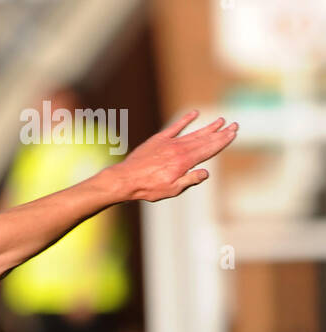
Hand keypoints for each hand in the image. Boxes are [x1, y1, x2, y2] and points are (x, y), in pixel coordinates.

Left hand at [118, 111, 237, 202]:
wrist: (126, 179)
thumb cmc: (148, 188)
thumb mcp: (172, 189)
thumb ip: (190, 179)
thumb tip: (206, 172)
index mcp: (185, 162)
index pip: (208, 149)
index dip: (222, 141)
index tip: (233, 134)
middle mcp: (180, 149)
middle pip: (205, 139)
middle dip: (220, 133)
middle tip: (234, 125)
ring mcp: (170, 142)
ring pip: (194, 133)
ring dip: (208, 127)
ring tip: (220, 121)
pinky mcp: (159, 139)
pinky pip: (175, 127)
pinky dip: (186, 120)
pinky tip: (195, 113)